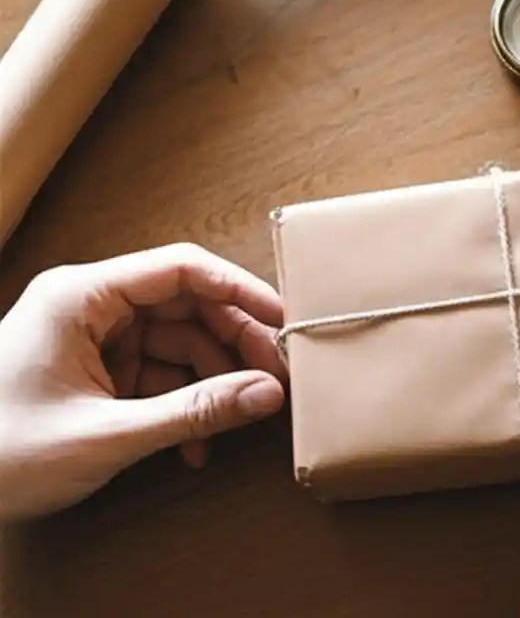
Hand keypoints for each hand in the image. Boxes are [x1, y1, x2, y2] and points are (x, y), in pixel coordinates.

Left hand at [0, 244, 287, 521]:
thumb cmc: (1, 454)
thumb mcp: (108, 435)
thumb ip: (194, 411)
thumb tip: (267, 394)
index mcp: (83, 297)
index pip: (181, 270)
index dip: (240, 291)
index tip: (286, 320)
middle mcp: (90, 307)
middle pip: (187, 308)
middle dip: (234, 346)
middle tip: (276, 382)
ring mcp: (91, 340)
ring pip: (178, 345)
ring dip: (212, 385)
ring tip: (239, 421)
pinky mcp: (92, 373)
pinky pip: (157, 377)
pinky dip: (182, 408)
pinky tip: (194, 447)